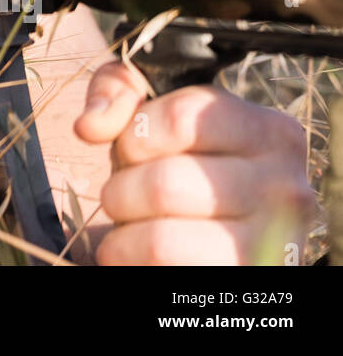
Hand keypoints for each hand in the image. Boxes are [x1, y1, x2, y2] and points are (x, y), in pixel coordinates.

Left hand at [74, 60, 315, 264]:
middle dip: (121, 190)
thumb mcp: (153, 106)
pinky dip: (129, 260)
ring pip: (162, 241)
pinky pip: (164, 274)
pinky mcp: (245, 281)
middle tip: (124, 194)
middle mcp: (284, 189)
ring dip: (123, 233)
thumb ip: (117, 92)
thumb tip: (89, 126)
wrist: (217, 231)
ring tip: (127, 226)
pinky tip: (134, 252)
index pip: (181, 118)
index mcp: (270, 132)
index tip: (132, 148)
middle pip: (165, 184)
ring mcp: (272, 247)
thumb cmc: (180, 158)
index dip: (134, 134)